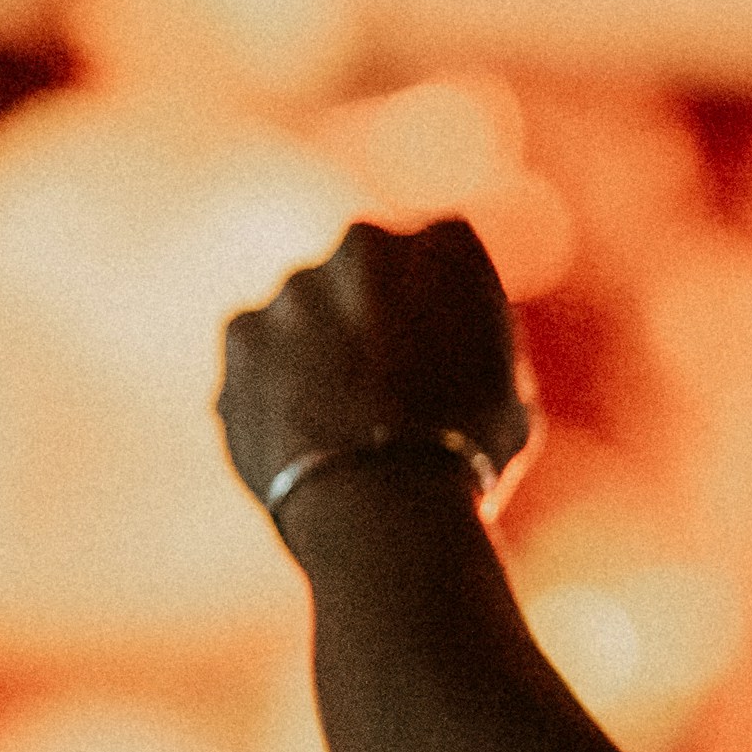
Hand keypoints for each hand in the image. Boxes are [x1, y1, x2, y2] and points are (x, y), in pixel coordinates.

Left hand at [219, 219, 537, 530]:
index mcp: (445, 248)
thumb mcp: (512, 392)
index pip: (448, 250)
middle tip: (394, 383)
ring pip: (312, 312)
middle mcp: (362, 247)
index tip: (450, 344)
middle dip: (375, 312)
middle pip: (369, 271)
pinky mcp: (240, 337)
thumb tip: (455, 338)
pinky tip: (308, 435)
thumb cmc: (465, 452)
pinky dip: (277, 384)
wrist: (377, 503)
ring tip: (346, 423)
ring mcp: (295, 289)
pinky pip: (263, 355)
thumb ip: (475, 342)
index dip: (448, 300)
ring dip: (322, 349)